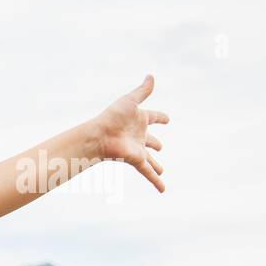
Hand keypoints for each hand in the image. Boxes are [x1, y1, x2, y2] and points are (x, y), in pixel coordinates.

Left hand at [93, 74, 170, 192]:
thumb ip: (142, 90)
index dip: (161, 117)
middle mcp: (139, 136)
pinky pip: (148, 173)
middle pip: (150, 141)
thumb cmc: (111, 117)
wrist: (98, 135)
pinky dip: (156, 181)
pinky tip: (163, 190)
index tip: (167, 119)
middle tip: (161, 147)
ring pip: (150, 160)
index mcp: (139, 120)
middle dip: (156, 144)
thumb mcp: (130, 101)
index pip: (153, 117)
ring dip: (156, 165)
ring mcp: (138, 149)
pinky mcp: (136, 160)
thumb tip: (151, 75)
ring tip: (162, 170)